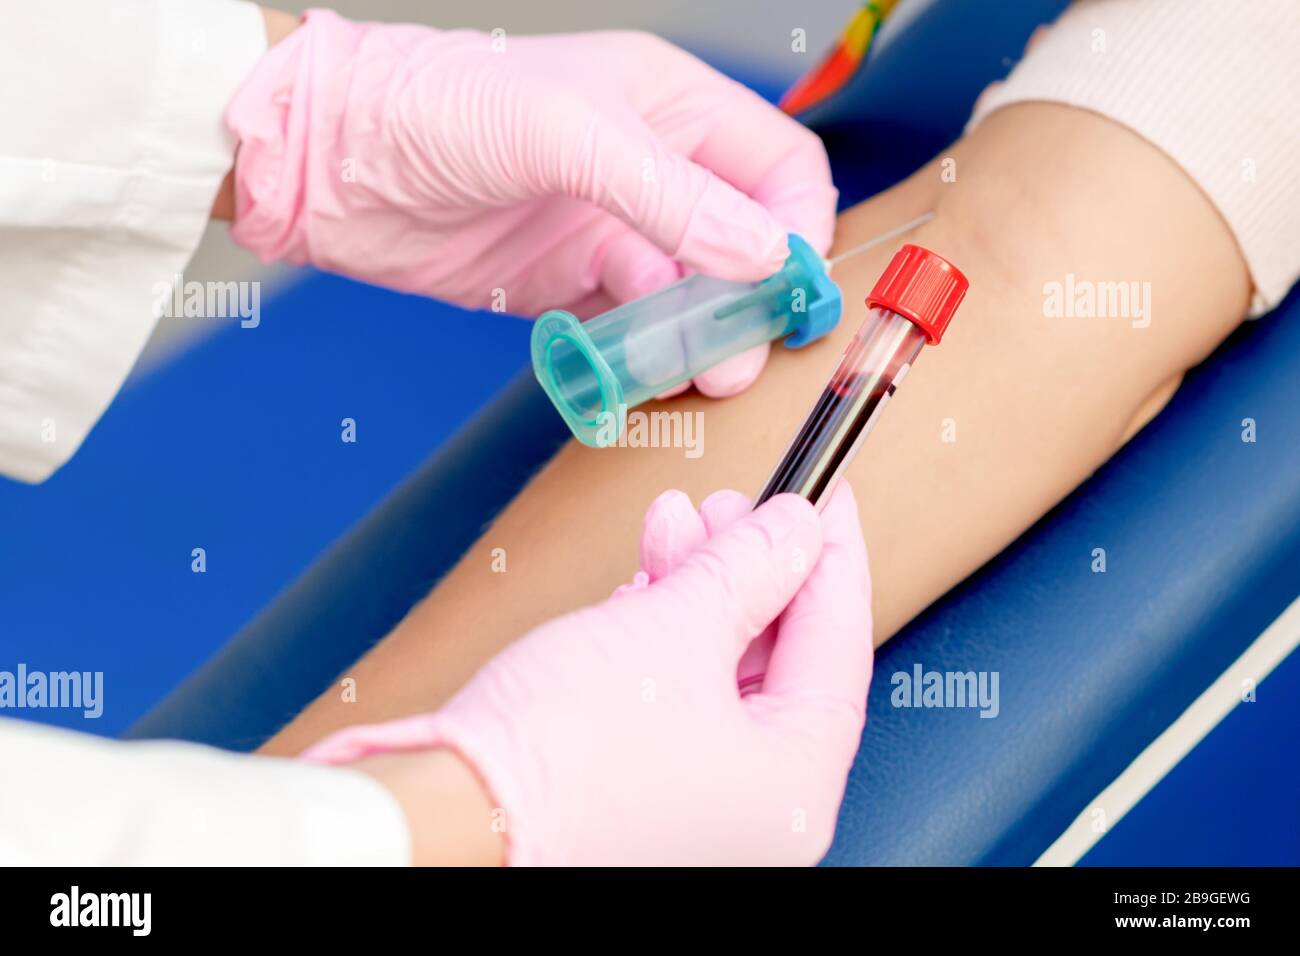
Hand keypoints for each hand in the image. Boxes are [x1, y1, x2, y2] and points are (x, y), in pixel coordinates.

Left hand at [225, 10, 836, 396]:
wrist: (332, 164)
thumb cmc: (437, 106)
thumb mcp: (568, 134)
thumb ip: (672, 196)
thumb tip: (763, 253)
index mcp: (669, 106)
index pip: (778, 168)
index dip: (798, 228)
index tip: (788, 291)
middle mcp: (650, 168)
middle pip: (744, 242)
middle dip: (751, 301)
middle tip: (737, 355)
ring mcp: (609, 228)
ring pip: (690, 294)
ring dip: (698, 337)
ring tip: (689, 372)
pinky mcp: (567, 283)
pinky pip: (630, 327)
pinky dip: (641, 354)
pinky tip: (633, 370)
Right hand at [303, 483, 872, 865]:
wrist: (447, 812)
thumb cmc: (563, 750)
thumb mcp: (675, 628)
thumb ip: (749, 569)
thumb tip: (797, 530)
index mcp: (792, 789)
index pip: (838, 649)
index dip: (832, 559)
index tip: (826, 497)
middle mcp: (752, 807)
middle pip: (777, 658)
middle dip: (751, 566)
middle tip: (739, 502)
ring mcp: (693, 800)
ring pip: (719, 668)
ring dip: (699, 585)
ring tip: (678, 520)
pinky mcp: (636, 783)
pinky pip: (673, 693)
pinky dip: (661, 629)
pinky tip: (643, 581)